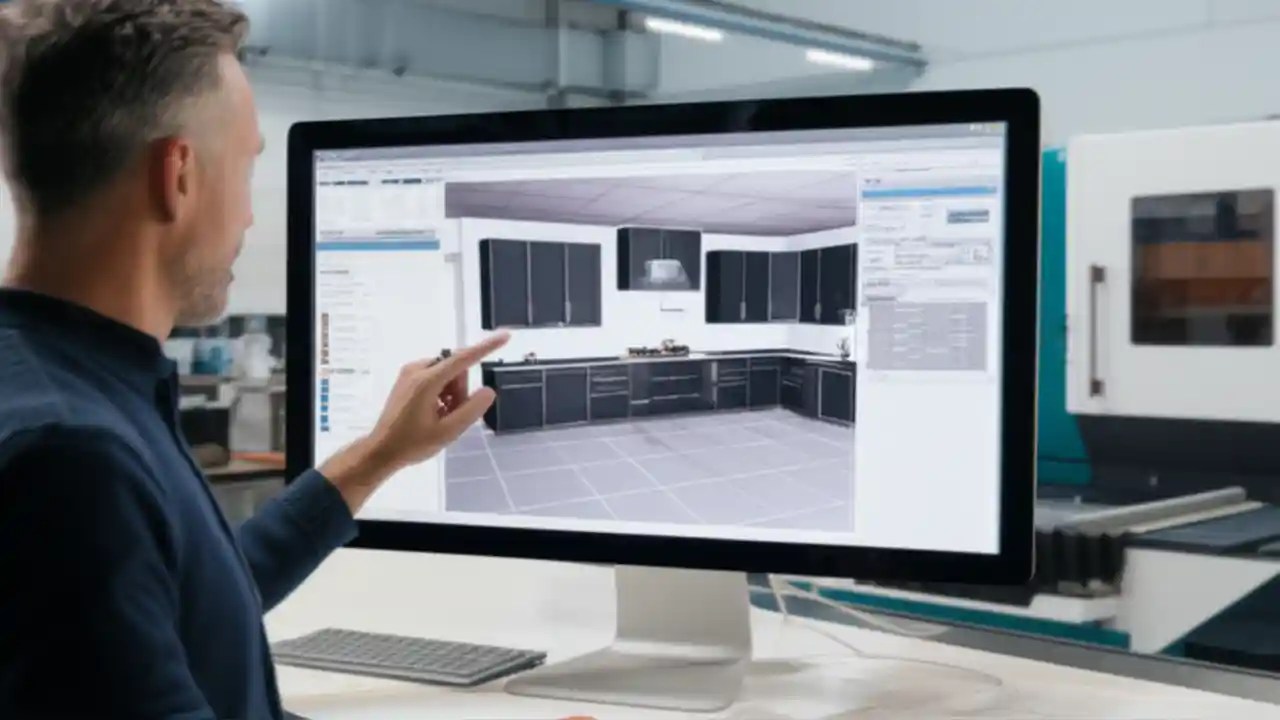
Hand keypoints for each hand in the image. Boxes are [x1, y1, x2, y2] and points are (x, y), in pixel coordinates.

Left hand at [321, 332, 509, 512]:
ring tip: (440, 417)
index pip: (464, 359)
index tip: (505, 336)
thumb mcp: (448, 432)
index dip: (487, 347)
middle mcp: (417, 370)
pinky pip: (435, 377)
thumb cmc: (413, 444)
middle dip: (460, 391)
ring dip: (451, 393)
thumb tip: (488, 391)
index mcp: (427, 381)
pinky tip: (432, 413)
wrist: (381, 451)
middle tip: (452, 416)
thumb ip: (472, 410)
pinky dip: (441, 392)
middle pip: (456, 370)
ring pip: (447, 374)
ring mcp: (410, 373)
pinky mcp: (406, 379)